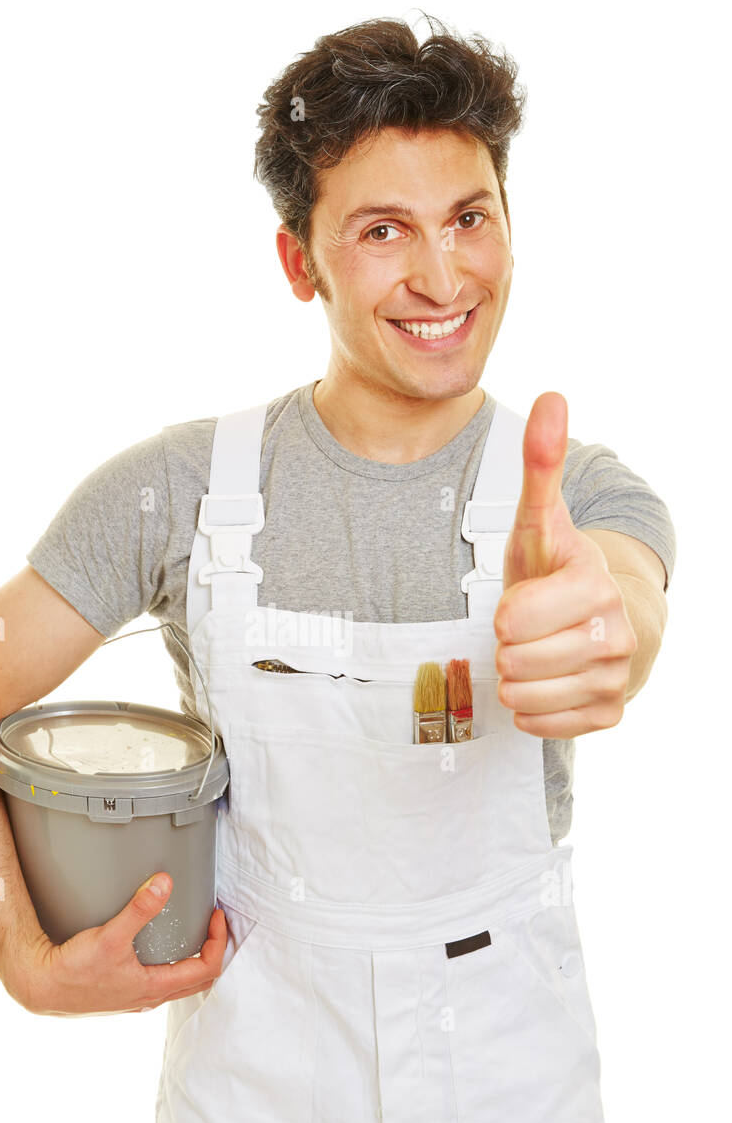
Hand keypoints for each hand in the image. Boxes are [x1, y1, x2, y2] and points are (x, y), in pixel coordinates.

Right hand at [16, 874, 227, 1016]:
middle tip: (213, 924)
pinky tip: (158, 947)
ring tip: (193, 932)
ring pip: (179, 984)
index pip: (207, 970)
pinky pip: (159, 982)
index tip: (216, 917)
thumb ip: (139, 909)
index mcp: (154, 988)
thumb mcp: (109, 937)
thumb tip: (164, 883)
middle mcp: (150, 998)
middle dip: (212, 951)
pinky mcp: (122, 993)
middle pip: (199, 980)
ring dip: (193, 959)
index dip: (218, 942)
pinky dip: (171, 964)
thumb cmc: (72, 971)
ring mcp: (136, 998)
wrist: (40, 987)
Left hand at [494, 392, 636, 737]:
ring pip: (524, 696)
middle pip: (515, 661)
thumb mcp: (539, 522)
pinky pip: (541, 725)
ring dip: (516, 677)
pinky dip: (531, 708)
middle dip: (509, 646)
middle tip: (528, 630)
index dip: (505, 612)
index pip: (514, 620)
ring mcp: (616, 677)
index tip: (523, 601)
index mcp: (593, 586)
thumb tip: (552, 396)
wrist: (599, 620)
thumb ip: (539, 466)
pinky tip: (545, 681)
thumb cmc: (557, 571)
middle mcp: (615, 634)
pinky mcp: (609, 714)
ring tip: (534, 653)